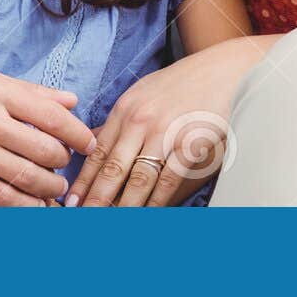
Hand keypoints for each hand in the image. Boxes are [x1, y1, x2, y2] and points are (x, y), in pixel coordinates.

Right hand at [0, 70, 96, 207]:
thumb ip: (32, 92)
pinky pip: (1, 196)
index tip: (88, 143)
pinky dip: (25, 205)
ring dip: (50, 187)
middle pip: (43, 149)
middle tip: (66, 163)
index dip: (77, 132)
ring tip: (55, 186)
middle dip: (63, 161)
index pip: (50, 115)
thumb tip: (72, 101)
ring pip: (26, 176)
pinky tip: (36, 205)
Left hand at [68, 34, 273, 206]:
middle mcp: (141, 121)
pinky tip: (146, 216)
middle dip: (95, 201)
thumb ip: (120, 119)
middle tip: (82, 223)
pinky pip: (168, 181)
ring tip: (109, 227)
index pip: (98, 152)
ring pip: (137, 180)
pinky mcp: (190, 144)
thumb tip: (93, 142)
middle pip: (112, 170)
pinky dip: (155, 203)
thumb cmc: (184, 83)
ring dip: (122, 208)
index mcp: (126, 109)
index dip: (83, 182)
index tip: (71, 203)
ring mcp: (166, 133)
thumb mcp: (144, 92)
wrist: (225, 70)